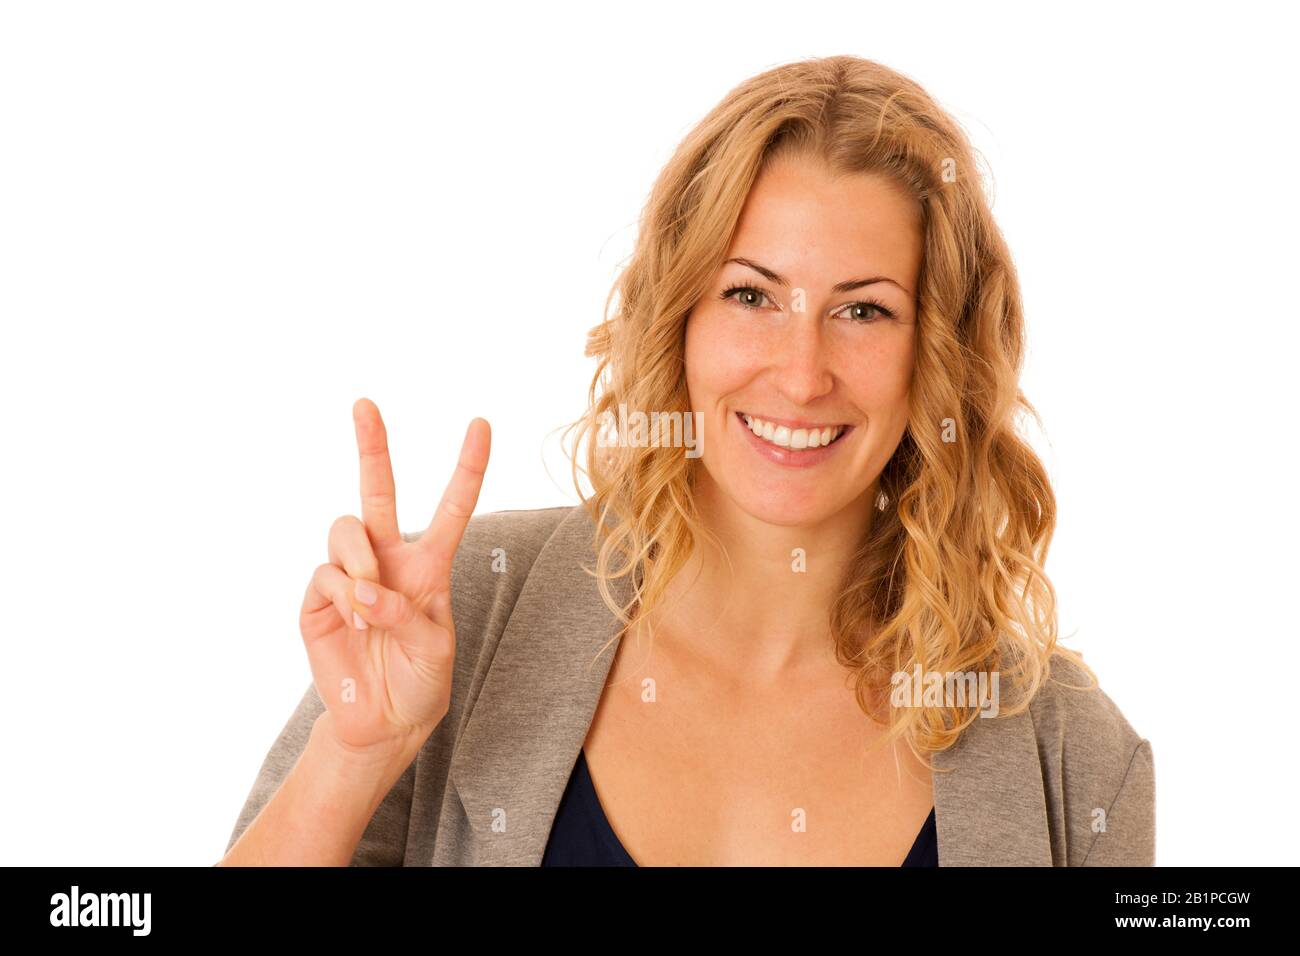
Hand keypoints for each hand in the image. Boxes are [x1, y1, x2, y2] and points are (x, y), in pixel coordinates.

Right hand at [298, 398, 489, 753]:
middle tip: (365, 404)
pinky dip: (344, 595)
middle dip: (371, 445)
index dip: (467, 467)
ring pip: (346, 529)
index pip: (451, 507)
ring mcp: (349, 575)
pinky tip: (357, 622)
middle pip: (377, 490)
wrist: (381, 722)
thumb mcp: (435, 649)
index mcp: (429, 565)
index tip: (481, 423)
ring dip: (360, 560)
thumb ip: (408, 614)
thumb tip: (365, 590)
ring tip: (370, 606)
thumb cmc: (420, 681)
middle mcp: (387, 559)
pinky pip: (326, 573)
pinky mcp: (318, 599)